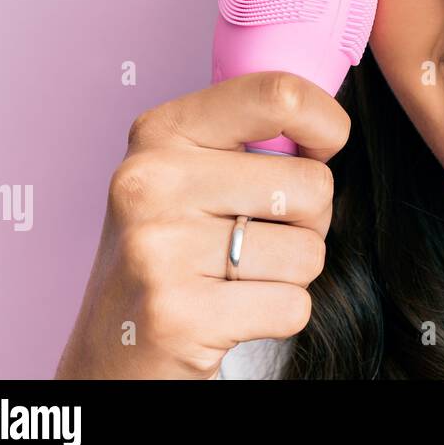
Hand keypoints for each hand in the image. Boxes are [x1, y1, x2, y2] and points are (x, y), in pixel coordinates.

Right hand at [54, 71, 349, 378]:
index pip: (278, 94)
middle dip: (309, 220)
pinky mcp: (178, 316)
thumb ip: (250, 136)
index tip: (322, 149)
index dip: (326, 124)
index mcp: (161, 133)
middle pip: (311, 185)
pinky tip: (233, 312)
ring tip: (240, 276)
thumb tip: (330, 127)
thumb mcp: (191, 173)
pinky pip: (294, 305)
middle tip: (260, 236)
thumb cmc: (173, 252)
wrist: (112, 350)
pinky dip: (279, 314)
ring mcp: (160, 250)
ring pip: (309, 251)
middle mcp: (152, 183)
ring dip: (292, 273)